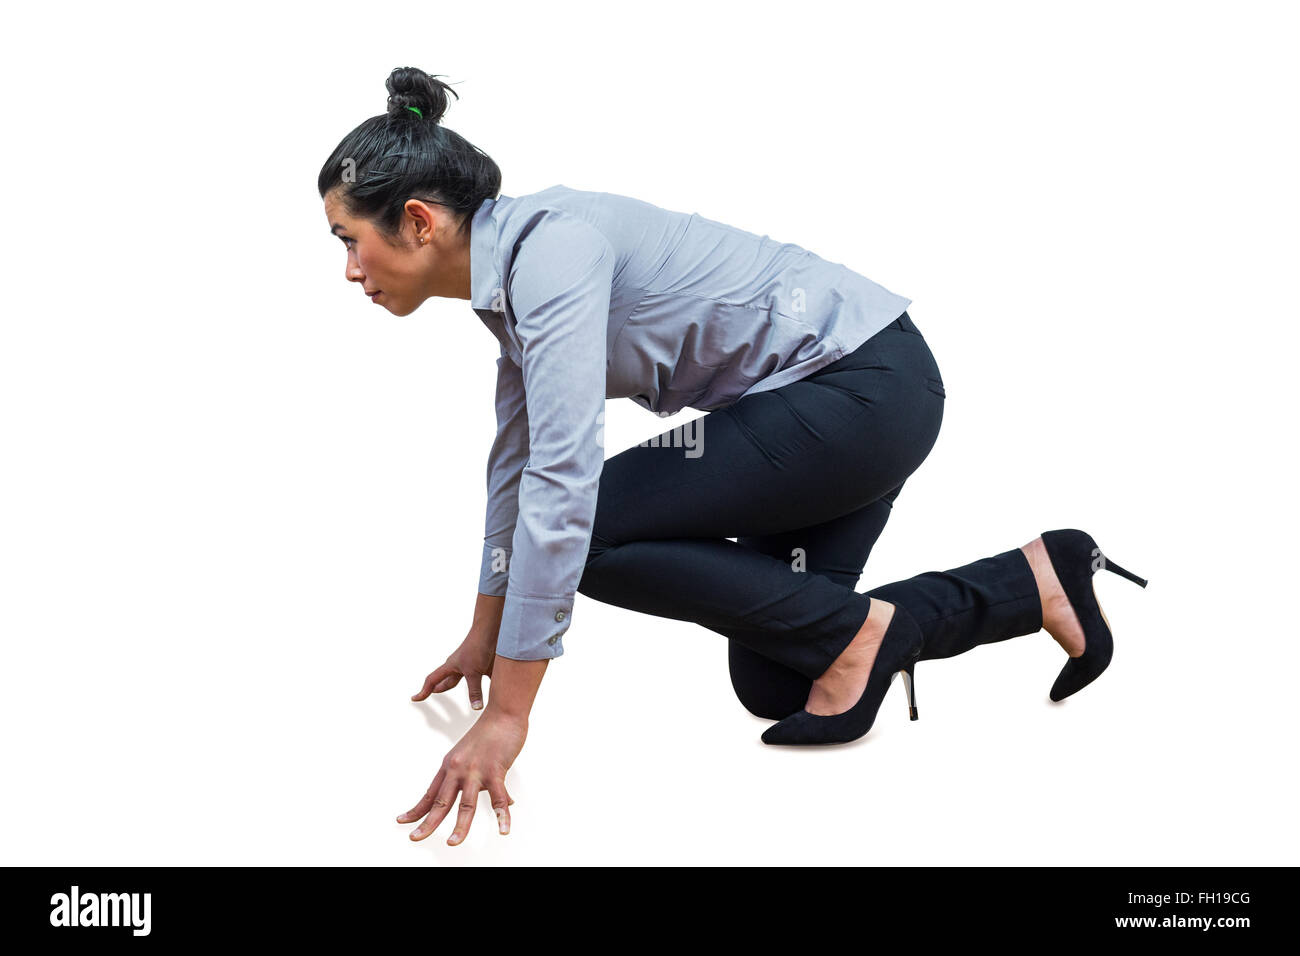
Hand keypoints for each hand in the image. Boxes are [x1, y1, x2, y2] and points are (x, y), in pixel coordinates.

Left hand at [397, 709, 527, 843]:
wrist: (503, 712)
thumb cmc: (493, 733)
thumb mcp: (481, 758)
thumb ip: (489, 782)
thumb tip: (506, 801)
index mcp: (450, 766)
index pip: (430, 793)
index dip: (416, 809)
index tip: (402, 821)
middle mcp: (458, 770)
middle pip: (440, 802)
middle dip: (427, 823)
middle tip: (414, 838)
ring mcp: (475, 771)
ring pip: (465, 805)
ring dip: (460, 827)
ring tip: (452, 843)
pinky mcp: (495, 770)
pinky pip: (498, 798)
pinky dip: (502, 816)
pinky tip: (504, 830)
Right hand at [413, 628, 497, 709]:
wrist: (490, 632)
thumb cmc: (477, 647)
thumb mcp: (474, 672)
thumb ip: (475, 691)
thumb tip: (476, 708)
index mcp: (450, 667)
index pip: (432, 680)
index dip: (423, 691)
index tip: (415, 698)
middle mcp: (458, 666)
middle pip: (446, 680)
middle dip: (439, 687)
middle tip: (431, 693)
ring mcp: (470, 664)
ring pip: (461, 679)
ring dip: (457, 685)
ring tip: (452, 691)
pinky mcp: (483, 664)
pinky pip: (480, 677)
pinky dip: (482, 684)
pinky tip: (486, 688)